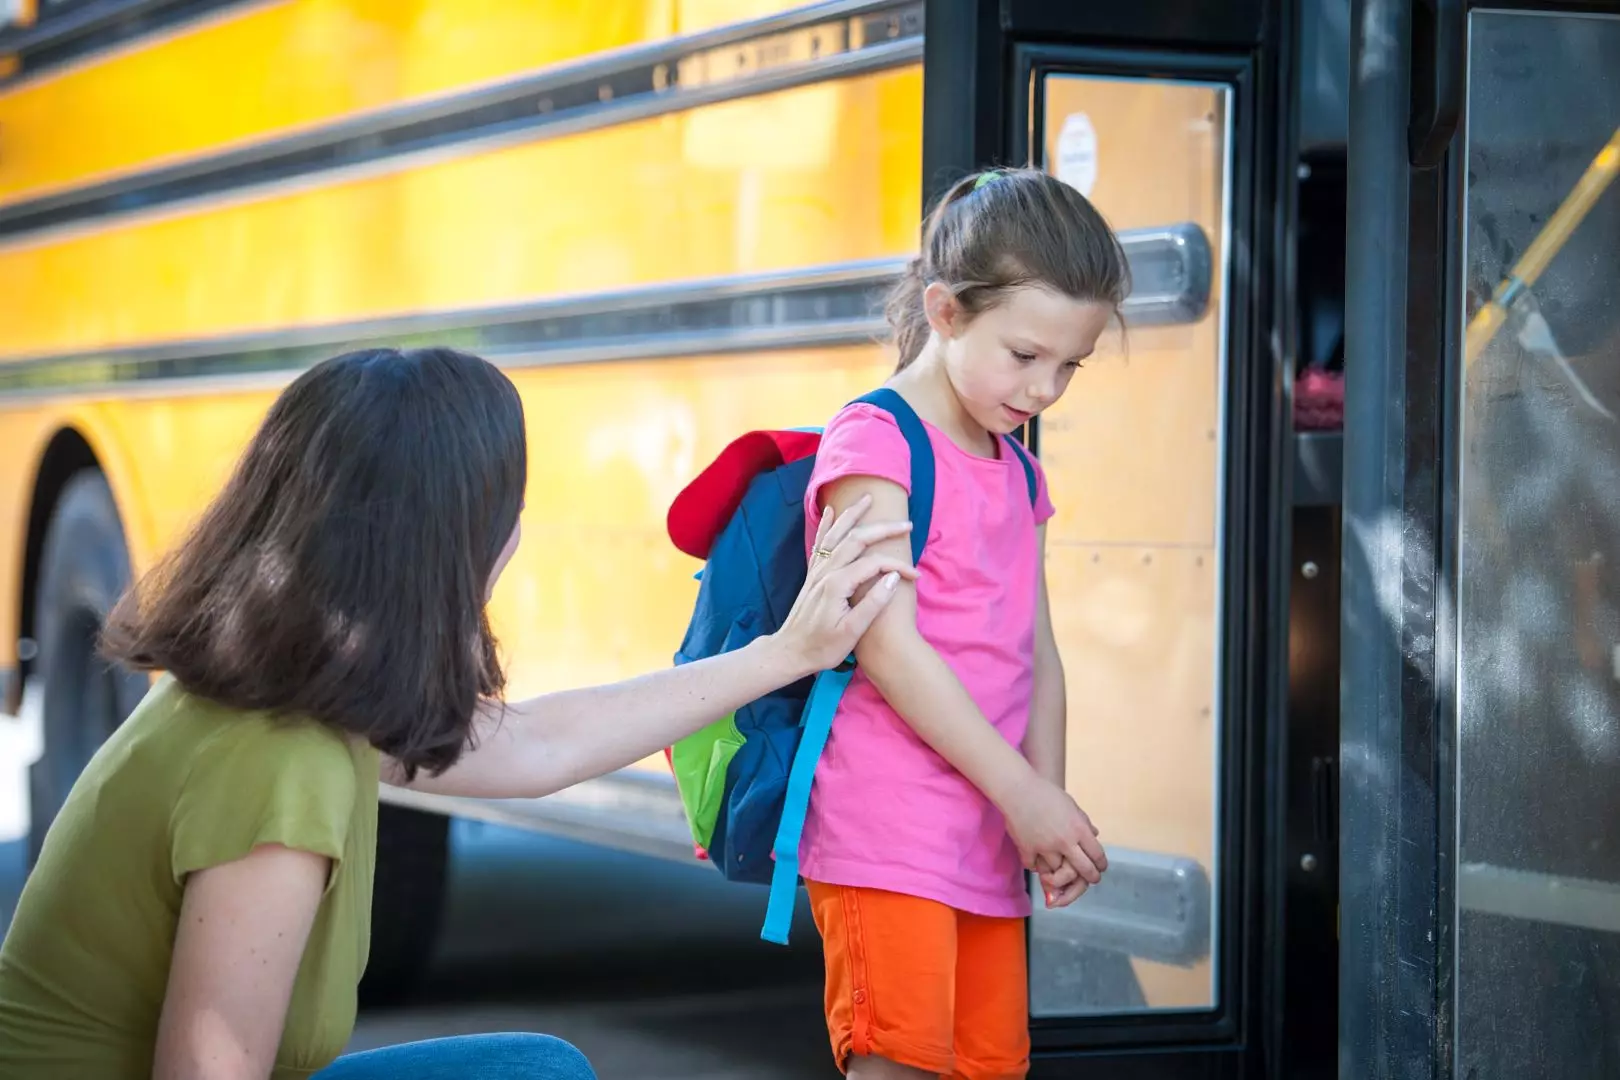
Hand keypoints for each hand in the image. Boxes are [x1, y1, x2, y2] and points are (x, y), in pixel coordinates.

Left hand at [773, 495, 918, 675]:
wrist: (789, 651)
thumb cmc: (822, 647)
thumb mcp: (852, 632)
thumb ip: (873, 603)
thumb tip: (892, 578)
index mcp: (838, 584)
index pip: (874, 564)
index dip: (897, 567)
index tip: (915, 576)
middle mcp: (826, 572)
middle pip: (857, 539)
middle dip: (883, 529)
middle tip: (906, 524)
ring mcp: (817, 572)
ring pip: (837, 534)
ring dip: (853, 515)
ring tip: (867, 499)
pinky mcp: (812, 575)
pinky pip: (820, 542)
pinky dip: (827, 525)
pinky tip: (831, 512)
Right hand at [1004, 779, 1105, 899]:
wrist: (1018, 788)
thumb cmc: (1046, 793)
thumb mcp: (1071, 805)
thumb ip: (1083, 822)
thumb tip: (1095, 834)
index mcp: (1078, 828)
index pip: (1097, 855)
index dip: (1101, 865)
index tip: (1100, 868)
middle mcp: (1065, 840)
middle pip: (1084, 869)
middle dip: (1091, 876)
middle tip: (1091, 878)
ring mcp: (1045, 847)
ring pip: (1058, 871)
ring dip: (1059, 869)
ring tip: (1059, 865)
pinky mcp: (1027, 849)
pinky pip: (1034, 866)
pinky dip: (1036, 865)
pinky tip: (1037, 859)